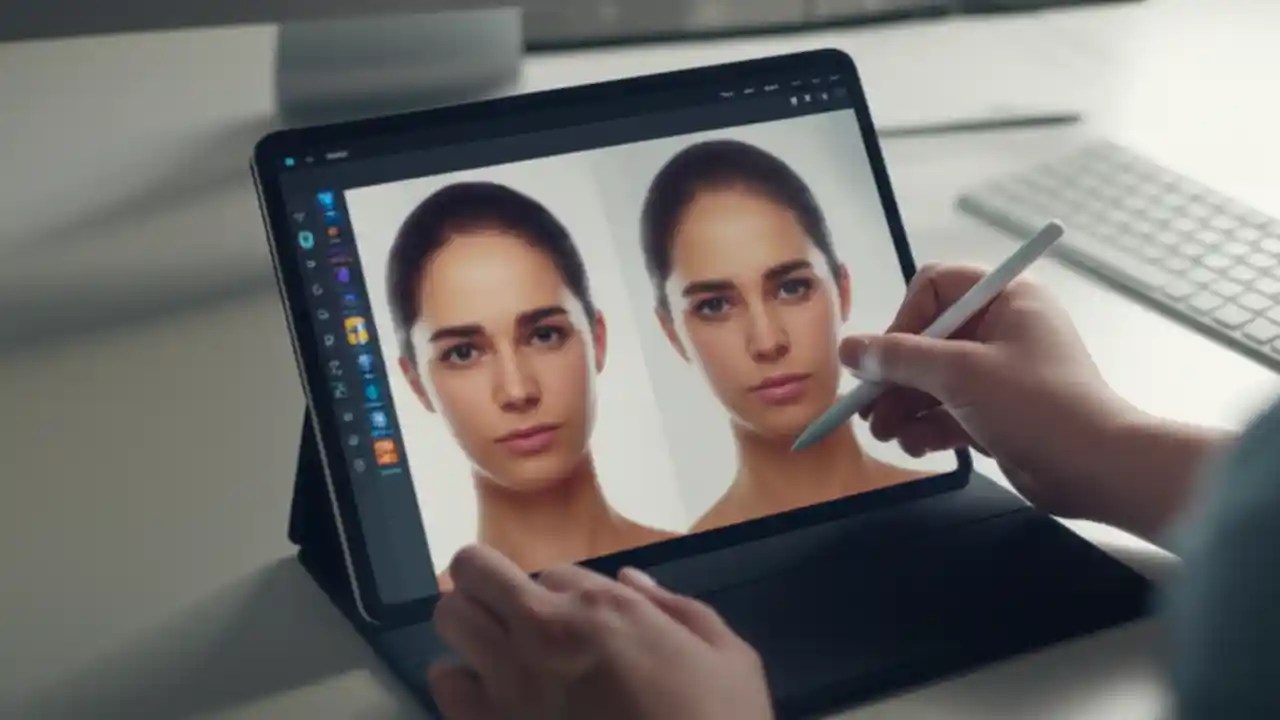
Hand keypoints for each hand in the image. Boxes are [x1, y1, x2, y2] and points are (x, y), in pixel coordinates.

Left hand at [428, 545, 772, 719]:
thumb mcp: (728, 657)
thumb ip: (676, 609)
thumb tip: (630, 581)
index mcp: (602, 610)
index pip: (549, 571)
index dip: (564, 596)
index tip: (579, 623)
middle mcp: (542, 637)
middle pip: (474, 577)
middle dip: (490, 588)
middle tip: (514, 617)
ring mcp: (507, 688)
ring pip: (450, 622)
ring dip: (471, 632)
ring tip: (498, 658)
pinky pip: (446, 689)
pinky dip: (461, 686)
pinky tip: (491, 702)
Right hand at [839, 264, 1138, 520]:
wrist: (1098, 469)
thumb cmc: (1036, 405)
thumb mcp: (962, 374)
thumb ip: (900, 358)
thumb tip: (850, 349)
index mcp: (1005, 300)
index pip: (935, 288)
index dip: (905, 319)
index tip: (889, 357)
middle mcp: (1001, 329)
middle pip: (927, 340)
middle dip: (895, 375)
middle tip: (868, 408)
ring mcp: (999, 374)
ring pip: (933, 380)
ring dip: (904, 405)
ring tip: (886, 433)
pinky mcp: (997, 413)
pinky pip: (949, 410)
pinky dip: (928, 426)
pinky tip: (915, 445)